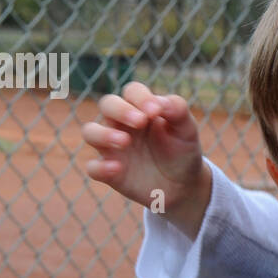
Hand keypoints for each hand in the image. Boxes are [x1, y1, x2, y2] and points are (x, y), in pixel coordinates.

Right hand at [81, 82, 210, 236]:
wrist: (184, 185)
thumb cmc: (182, 151)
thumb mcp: (187, 130)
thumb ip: (177, 110)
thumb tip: (160, 102)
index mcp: (141, 109)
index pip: (132, 92)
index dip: (141, 97)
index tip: (156, 111)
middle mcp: (122, 124)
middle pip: (108, 105)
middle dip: (121, 110)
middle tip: (140, 122)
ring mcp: (113, 147)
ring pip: (90, 132)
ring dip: (104, 134)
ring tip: (125, 141)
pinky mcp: (110, 172)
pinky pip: (93, 167)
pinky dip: (101, 167)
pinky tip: (117, 168)